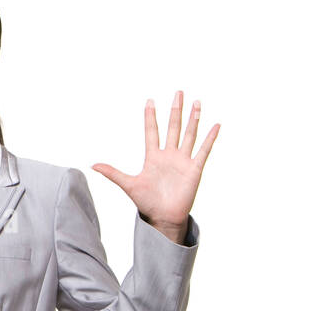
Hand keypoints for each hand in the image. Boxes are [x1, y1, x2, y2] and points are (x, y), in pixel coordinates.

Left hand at [92, 90, 218, 243]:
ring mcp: (182, 161)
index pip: (151, 132)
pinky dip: (210, 138)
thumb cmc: (147, 202)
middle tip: (178, 92)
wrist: (163, 218)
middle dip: (175, 110)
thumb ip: (112, 173)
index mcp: (153, 157)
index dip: (151, 117)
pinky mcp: (194, 169)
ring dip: (193, 119)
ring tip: (196, 102)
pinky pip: (203, 150)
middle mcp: (169, 155)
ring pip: (188, 135)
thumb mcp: (129, 185)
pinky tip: (216, 125)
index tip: (150, 101)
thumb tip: (93, 165)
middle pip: (172, 127)